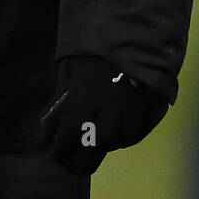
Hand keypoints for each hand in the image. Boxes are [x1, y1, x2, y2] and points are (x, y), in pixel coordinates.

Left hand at [38, 54, 168, 174]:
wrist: (130, 33)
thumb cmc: (93, 50)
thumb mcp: (70, 68)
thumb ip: (62, 96)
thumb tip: (50, 126)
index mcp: (85, 95)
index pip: (68, 136)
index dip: (60, 151)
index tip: (57, 154)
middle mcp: (109, 107)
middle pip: (93, 149)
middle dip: (80, 162)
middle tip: (73, 165)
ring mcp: (131, 109)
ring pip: (116, 143)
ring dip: (102, 149)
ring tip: (91, 150)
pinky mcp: (148, 108)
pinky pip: (134, 134)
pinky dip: (123, 139)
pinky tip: (114, 137)